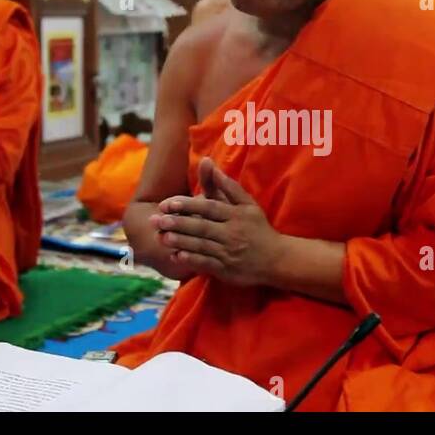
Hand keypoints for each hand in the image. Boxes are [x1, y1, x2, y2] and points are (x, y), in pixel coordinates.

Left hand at [151, 157, 280, 286]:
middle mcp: (232, 233)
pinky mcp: (226, 270)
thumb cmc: (258, 229)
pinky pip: (206, 264)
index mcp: (236, 215)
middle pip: (202, 227)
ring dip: (180, 241)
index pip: (209, 208)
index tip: (167, 203)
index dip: (187, 205)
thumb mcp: (248, 204)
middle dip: (178, 223)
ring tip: (162, 237)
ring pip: (201, 246)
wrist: (277, 259)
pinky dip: (191, 260)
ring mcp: (229, 253)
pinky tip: (176, 256)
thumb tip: (209, 164)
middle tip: (156, 220)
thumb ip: (228, 186)